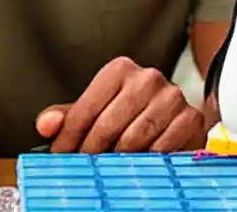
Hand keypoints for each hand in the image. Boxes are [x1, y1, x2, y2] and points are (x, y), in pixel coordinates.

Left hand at [36, 57, 205, 152]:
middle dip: (92, 151)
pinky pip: (161, 149)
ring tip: (112, 165)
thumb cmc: (129, 113)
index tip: (61, 154)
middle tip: (86, 166)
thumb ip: (67, 116)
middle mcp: (148, 78)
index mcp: (120, 69)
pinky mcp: (190, 117)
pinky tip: (141, 161)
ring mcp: (172, 97)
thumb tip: (46, 125)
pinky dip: (148, 160)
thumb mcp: (95, 110)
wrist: (172, 117)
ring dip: (119, 158)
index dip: (70, 136)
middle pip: (109, 125)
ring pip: (134, 139)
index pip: (87, 108)